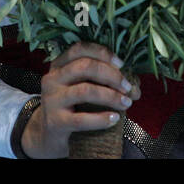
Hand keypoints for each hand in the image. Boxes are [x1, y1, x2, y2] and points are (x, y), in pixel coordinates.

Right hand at [20, 42, 139, 158]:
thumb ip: (101, 81)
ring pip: (85, 91)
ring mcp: (52, 100)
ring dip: (111, 96)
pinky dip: (101, 119)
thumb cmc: (72, 106)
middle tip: (127, 87)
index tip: (121, 63)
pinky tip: (114, 119)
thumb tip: (134, 87)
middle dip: (111, 75)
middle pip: (85, 67)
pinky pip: (82, 119)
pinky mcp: (55, 121)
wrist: (49, 134)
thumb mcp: (80, 87)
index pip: (80, 49)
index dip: (102, 53)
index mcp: (59, 65)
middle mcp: (52, 79)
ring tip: (126, 103)